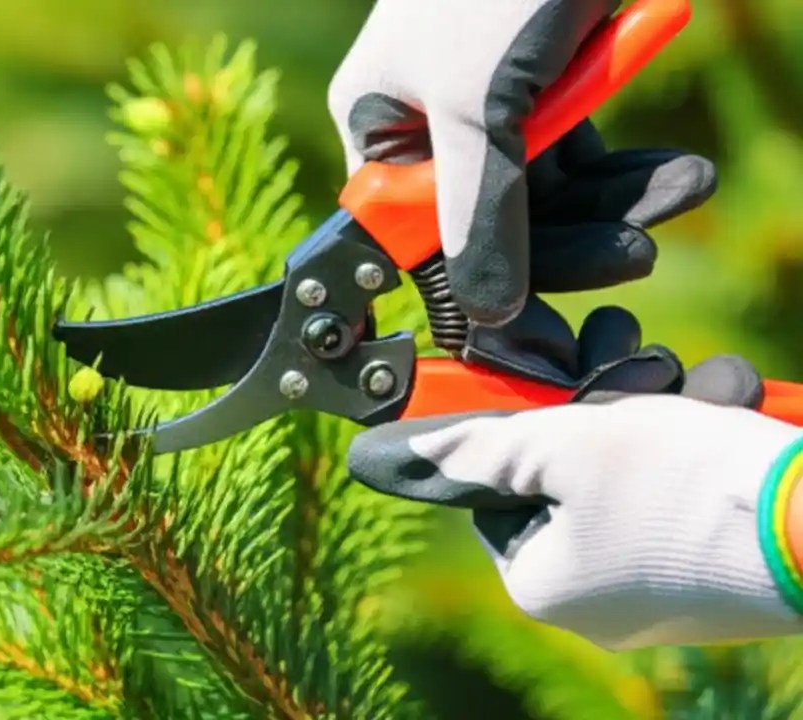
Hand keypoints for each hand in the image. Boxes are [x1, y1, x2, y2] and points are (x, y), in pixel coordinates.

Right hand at [328, 1, 716, 387]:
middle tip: (637, 257)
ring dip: (619, 205)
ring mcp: (491, 112)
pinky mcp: (549, 92)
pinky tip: (675, 175)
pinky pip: (584, 159)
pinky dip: (628, 171)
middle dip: (573, 242)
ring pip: (550, 197)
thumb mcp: (482, 105)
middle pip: (494, 225)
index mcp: (379, 131)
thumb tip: (481, 312)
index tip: (539, 337)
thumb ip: (481, 211)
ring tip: (683, 191)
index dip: (478, 290)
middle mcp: (427, 130)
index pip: (420, 241)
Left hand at [347, 356, 802, 650]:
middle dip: (600, 408)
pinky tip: (726, 404)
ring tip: (694, 383)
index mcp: (544, 586)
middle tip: (625, 350)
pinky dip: (702, 443)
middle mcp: (597, 605)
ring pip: (634, 477)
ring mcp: (664, 593)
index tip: (555, 380)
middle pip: (568, 480)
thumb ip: (482, 446)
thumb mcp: (567, 445)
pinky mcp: (719, 572)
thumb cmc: (684, 487)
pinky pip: (687, 497)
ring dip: (658, 413)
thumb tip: (401, 453)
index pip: (495, 495)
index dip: (521, 430)